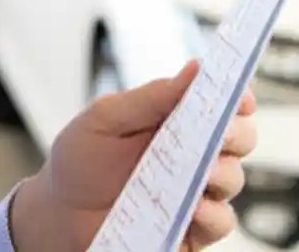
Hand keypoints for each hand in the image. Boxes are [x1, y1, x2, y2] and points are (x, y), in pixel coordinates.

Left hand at [11, 61, 256, 250]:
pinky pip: (221, 222)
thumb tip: (196, 69)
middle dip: (236, 133)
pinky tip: (193, 208)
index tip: (239, 97)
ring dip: (223, 173)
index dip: (237, 96)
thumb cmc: (80, 161)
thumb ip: (150, 97)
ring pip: (233, 179)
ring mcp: (194, 191)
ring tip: (201, 173)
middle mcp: (191, 153)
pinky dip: (212, 214)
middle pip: (239, 138)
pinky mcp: (192, 228)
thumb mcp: (105, 118)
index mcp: (175, 119)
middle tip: (221, 134)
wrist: (59, 214)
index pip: (220, 102)